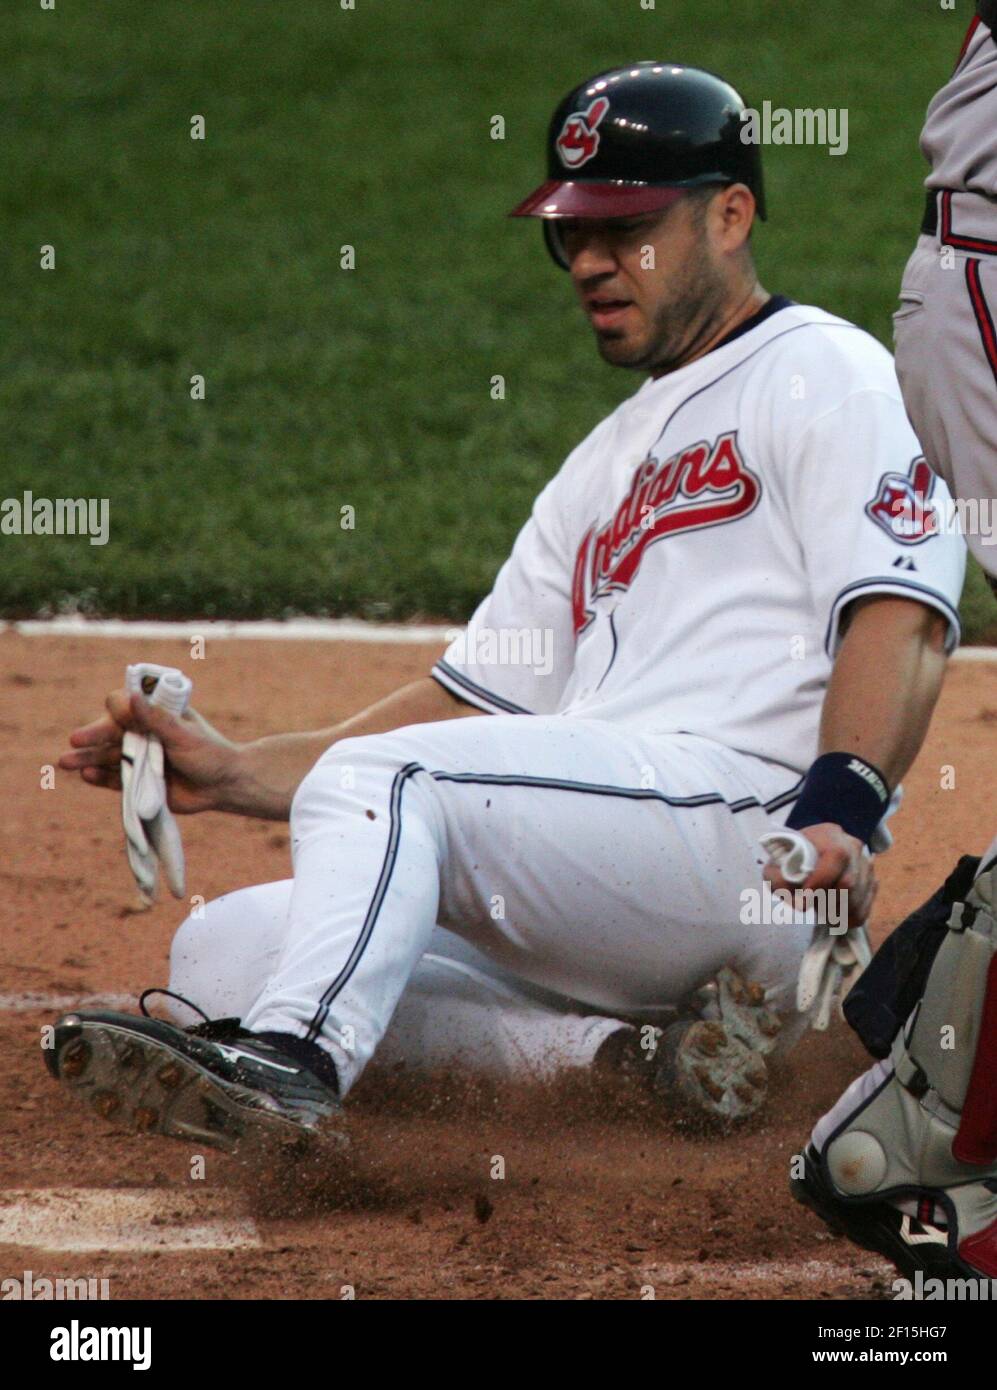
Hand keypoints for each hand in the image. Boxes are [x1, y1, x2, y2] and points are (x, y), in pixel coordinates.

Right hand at [58, 689, 239, 814]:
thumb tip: (132, 696)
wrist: (224, 787)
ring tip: (66, 762)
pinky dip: (100, 778)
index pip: (126, 705)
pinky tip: (86, 776)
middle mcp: (142, 734)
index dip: (119, 709)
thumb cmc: (210, 754)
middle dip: (92, 735)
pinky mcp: (137, 781)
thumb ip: (157, 719)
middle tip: (75, 740)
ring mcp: (138, 757)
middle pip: (110, 731)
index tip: (118, 715)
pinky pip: (114, 779)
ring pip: (107, 756)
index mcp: (155, 715)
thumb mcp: (184, 734)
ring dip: (87, 758)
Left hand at [762, 822, 876, 926]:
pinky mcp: (871, 880)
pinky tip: (835, 917)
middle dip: (827, 901)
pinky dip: (850, 918)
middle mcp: (852, 846)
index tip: (805, 900)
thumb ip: (780, 882)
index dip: (821, 881)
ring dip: (837, 911)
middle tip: (811, 905)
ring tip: (820, 908)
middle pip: (849, 882)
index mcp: (828, 835)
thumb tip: (800, 903)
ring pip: (859, 897)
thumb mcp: (775, 867)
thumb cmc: (789, 862)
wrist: (805, 857)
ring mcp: (864, 864)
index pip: (836, 855)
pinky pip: (866, 906)